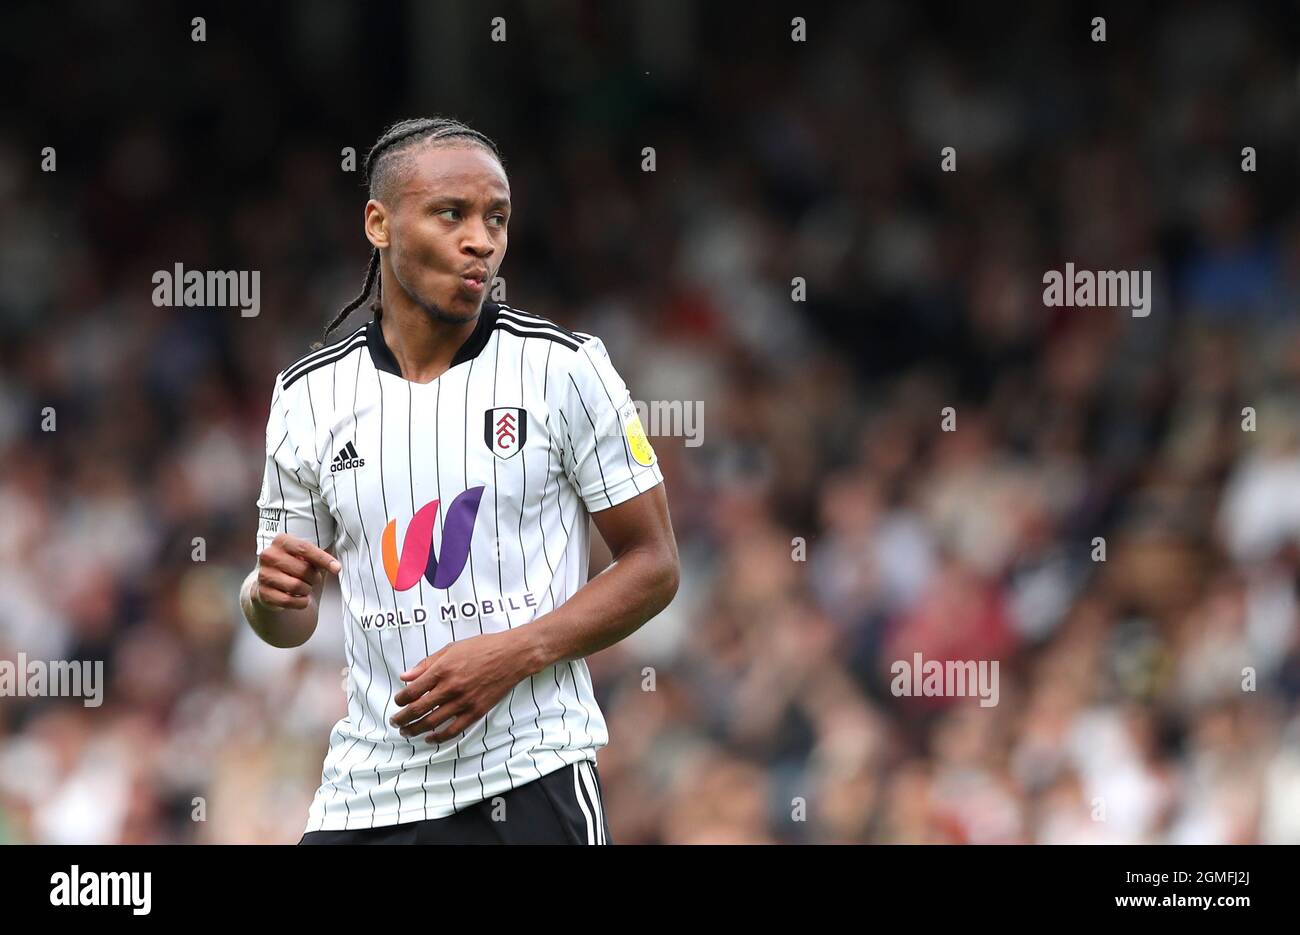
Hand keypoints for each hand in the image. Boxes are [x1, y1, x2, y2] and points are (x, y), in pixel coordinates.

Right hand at [254, 533, 341, 609]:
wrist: (270, 583)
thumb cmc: (293, 566)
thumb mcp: (305, 556)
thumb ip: (319, 557)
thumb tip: (336, 567)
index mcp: (280, 541)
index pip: (305, 548)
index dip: (324, 559)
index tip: (337, 569)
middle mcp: (268, 555)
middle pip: (303, 569)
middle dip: (314, 578)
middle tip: (313, 579)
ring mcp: (263, 575)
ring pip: (296, 586)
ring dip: (307, 590)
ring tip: (305, 587)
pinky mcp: (262, 593)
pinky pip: (289, 601)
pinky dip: (301, 602)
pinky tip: (301, 598)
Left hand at [390, 631, 535, 743]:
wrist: (512, 655)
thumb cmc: (483, 648)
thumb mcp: (451, 648)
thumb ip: (427, 664)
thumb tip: (405, 676)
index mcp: (442, 670)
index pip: (412, 691)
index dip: (400, 699)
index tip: (398, 701)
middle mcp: (450, 688)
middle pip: (418, 710)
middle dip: (402, 719)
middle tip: (395, 722)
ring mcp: (463, 702)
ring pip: (432, 723)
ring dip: (415, 730)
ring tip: (407, 732)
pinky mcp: (476, 712)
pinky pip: (453, 730)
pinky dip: (439, 737)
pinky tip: (430, 738)